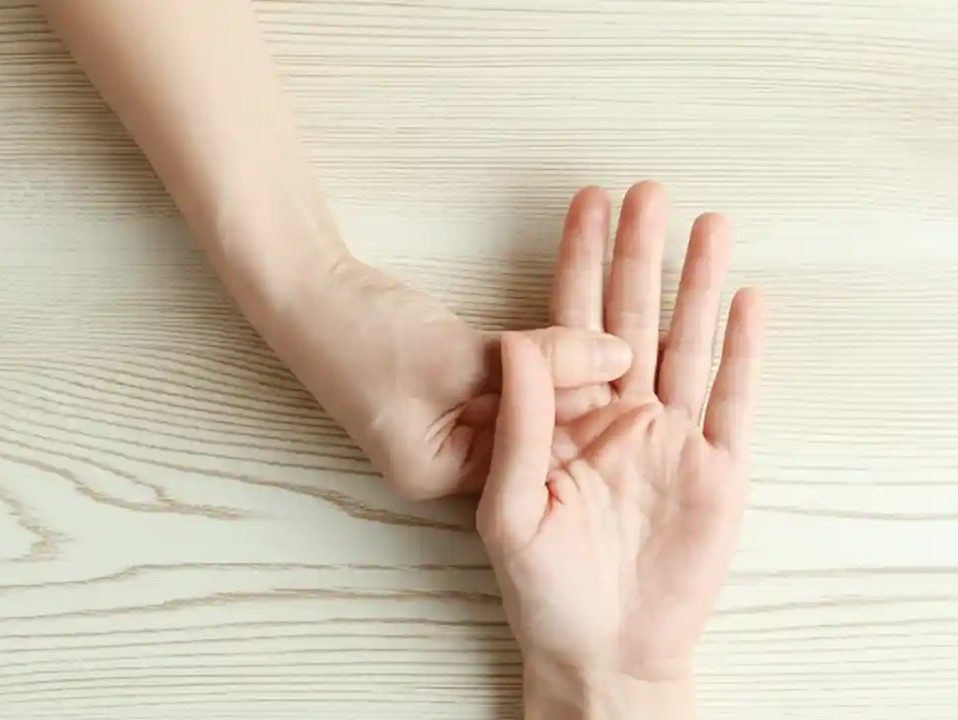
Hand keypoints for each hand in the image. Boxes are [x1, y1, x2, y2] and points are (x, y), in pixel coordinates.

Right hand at [263, 247, 632, 500]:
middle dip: (586, 404)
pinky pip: (515, 380)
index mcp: (442, 474)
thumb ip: (541, 359)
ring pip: (529, 404)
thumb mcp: (458, 352)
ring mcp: (452, 426)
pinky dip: (544, 359)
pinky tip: (590, 337)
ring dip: (570, 373)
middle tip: (653, 380)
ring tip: (632, 352)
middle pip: (534, 435)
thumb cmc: (361, 331)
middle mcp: (451, 460)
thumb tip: (621, 355)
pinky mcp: (455, 390)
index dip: (586, 426)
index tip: (645, 401)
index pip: (530, 458)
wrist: (303, 287)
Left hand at [477, 182, 765, 718]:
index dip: (579, 261)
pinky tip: (747, 301)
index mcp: (569, 420)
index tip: (586, 203)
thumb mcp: (513, 508)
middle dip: (641, 254)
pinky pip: (734, 397)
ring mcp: (674, 439)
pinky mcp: (719, 470)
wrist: (606, 651)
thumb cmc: (545, 591)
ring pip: (689, 343)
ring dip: (699, 284)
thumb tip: (520, 342)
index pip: (571, 321)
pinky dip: (743, 349)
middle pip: (635, 316)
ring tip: (710, 225)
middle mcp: (623, 417)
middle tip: (649, 191)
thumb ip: (522, 424)